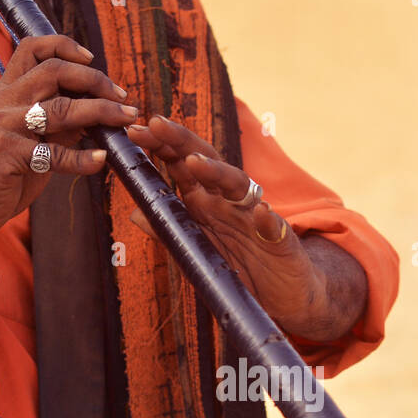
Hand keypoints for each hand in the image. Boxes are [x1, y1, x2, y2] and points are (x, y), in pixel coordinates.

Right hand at [0, 34, 138, 238]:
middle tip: (122, 98)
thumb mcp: (29, 139)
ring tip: (125, 120)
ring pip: (60, 109)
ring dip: (100, 112)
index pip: (32, 48)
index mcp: (6, 92)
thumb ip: (56, 122)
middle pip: (54, 72)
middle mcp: (3, 101)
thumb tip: (97, 111)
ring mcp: (3, 126)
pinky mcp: (7, 155)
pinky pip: (53, 153)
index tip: (92, 59)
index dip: (64, 46)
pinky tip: (100, 161)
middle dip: (95, 80)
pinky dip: (81, 158)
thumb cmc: (0, 173)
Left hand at [125, 115, 331, 334]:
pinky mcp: (281, 240)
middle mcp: (229, 202)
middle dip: (181, 142)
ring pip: (238, 186)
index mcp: (207, 202)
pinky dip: (267, 219)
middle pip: (206, 163)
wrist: (284, 293)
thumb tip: (134, 214)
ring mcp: (255, 217)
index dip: (161, 146)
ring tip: (193, 162)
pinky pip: (274, 227)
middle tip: (156, 124)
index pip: (183, 166)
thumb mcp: (198, 252)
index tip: (136, 132)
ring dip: (218, 172)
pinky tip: (262, 212)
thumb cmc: (240, 269)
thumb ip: (169, 232)